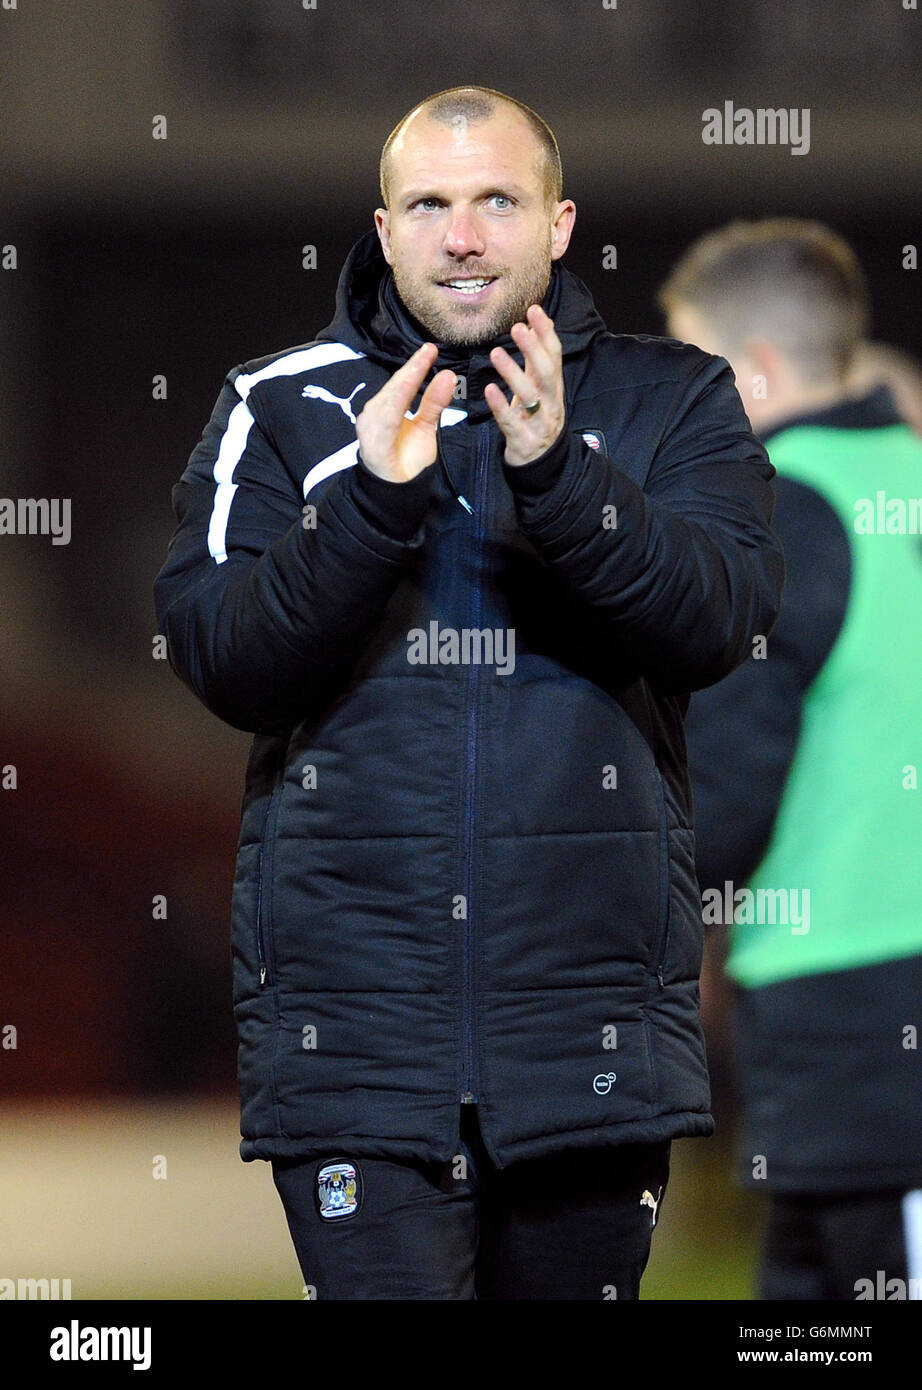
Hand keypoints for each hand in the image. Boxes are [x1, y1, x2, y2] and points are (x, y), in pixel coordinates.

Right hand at [355, 343, 457, 482]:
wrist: (399, 490)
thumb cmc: (407, 457)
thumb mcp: (426, 426)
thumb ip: (433, 402)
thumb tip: (448, 375)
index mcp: (385, 409)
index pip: (401, 384)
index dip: (415, 366)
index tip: (431, 348)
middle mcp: (374, 416)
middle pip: (394, 389)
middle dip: (411, 369)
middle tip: (428, 350)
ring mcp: (370, 430)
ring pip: (388, 401)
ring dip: (404, 382)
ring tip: (419, 365)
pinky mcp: (374, 446)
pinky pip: (386, 422)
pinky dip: (397, 405)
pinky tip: (407, 388)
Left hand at [484, 305, 565, 466]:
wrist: (541, 462)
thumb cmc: (536, 418)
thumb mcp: (539, 389)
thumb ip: (536, 360)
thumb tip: (535, 324)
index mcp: (553, 387)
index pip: (554, 355)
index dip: (546, 332)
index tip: (534, 309)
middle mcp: (550, 403)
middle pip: (545, 372)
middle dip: (533, 348)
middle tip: (517, 327)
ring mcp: (538, 423)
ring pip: (529, 396)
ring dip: (512, 373)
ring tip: (496, 353)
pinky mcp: (523, 441)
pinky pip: (511, 422)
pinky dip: (501, 406)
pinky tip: (489, 390)